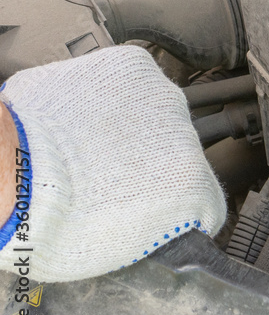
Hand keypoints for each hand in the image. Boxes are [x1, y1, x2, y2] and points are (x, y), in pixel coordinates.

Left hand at [0, 46, 225, 281]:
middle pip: (178, 151)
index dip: (174, 207)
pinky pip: (132, 83)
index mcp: (191, 185)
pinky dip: (113, 96)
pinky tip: (86, 117)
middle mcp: (187, 134)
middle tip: (110, 178)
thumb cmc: (49, 218)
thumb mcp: (118, 248)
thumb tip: (156, 220)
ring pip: (157, 114)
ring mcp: (160, 96)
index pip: (204, 199)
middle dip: (151, 163)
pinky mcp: (132, 66)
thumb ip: (154, 227)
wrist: (8, 169)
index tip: (152, 210)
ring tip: (92, 144)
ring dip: (134, 127)